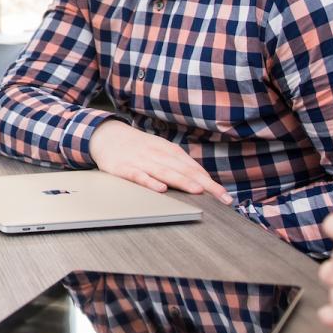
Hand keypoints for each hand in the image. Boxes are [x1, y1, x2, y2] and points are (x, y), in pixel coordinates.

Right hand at [88, 120, 230, 203]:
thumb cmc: (138, 147)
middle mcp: (158, 155)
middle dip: (205, 184)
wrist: (106, 135)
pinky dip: (150, 182)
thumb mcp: (160, 150)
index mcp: (168, 151)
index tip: (226, 196)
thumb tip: (203, 179)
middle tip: (222, 197)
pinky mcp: (124, 168)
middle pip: (184, 171)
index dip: (210, 182)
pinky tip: (160, 189)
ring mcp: (141, 161)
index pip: (193, 168)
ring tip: (198, 191)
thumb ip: (179, 164)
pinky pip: (139, 176)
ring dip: (182, 181)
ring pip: (165, 172)